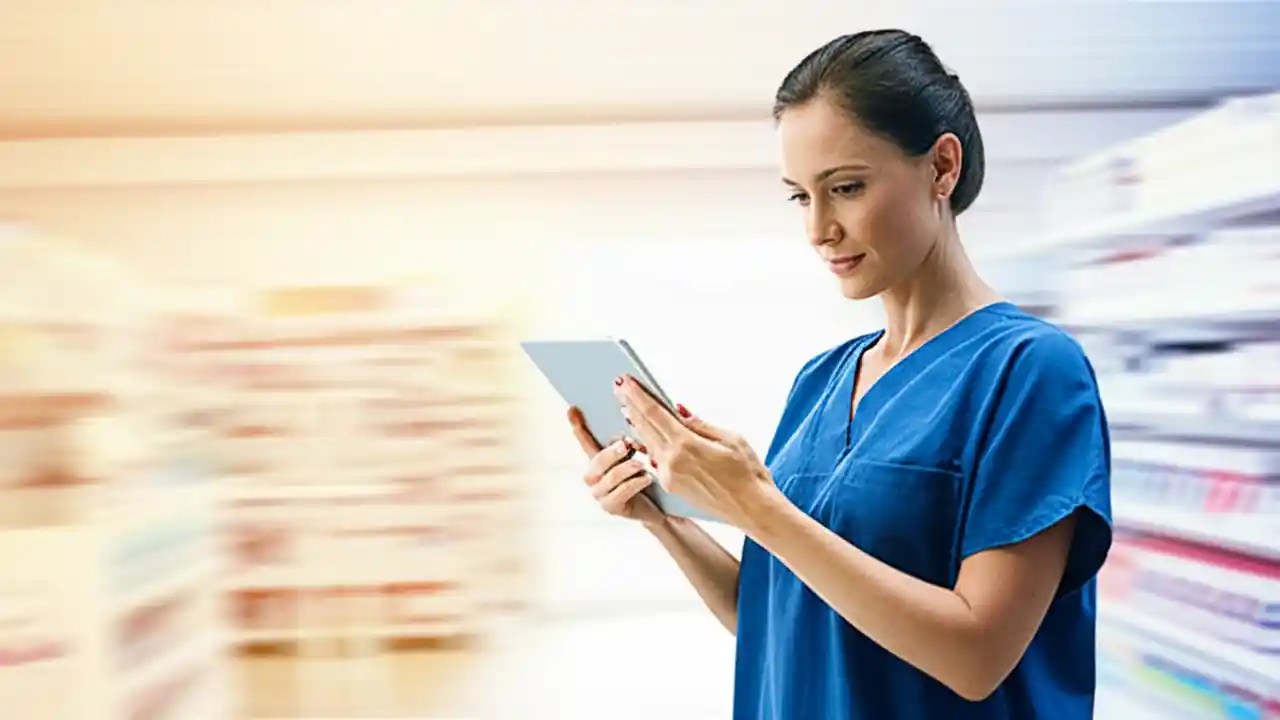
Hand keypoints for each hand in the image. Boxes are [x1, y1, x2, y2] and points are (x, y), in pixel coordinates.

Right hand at [566, 406, 666, 527]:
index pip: (586, 440)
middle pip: (597, 460)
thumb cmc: (647, 477)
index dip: (578, 425)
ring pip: (610, 477)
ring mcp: (600, 493)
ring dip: (626, 468)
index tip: (573, 408)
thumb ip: (634, 440)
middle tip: (626, 445)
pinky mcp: (611, 507)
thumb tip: (635, 417)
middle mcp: (594, 476)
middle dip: (612, 452)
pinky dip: (634, 484)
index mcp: (599, 460)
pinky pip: (620, 493)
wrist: (658, 507)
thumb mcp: (641, 455)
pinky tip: (647, 478)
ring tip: (641, 463)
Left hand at [612, 375, 780, 529]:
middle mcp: (672, 462)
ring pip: (647, 443)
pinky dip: (646, 442)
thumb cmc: (747, 472)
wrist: (752, 509)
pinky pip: (654, 458)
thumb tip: (677, 410)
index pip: (654, 414)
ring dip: (635, 423)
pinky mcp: (670, 486)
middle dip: (630, 405)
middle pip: (644, 427)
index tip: (625, 381)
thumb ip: (699, 424)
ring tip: (625, 406)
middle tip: (618, 388)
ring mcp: (668, 476)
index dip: (637, 396)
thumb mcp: (730, 439)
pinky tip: (641, 433)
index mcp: (686, 446)